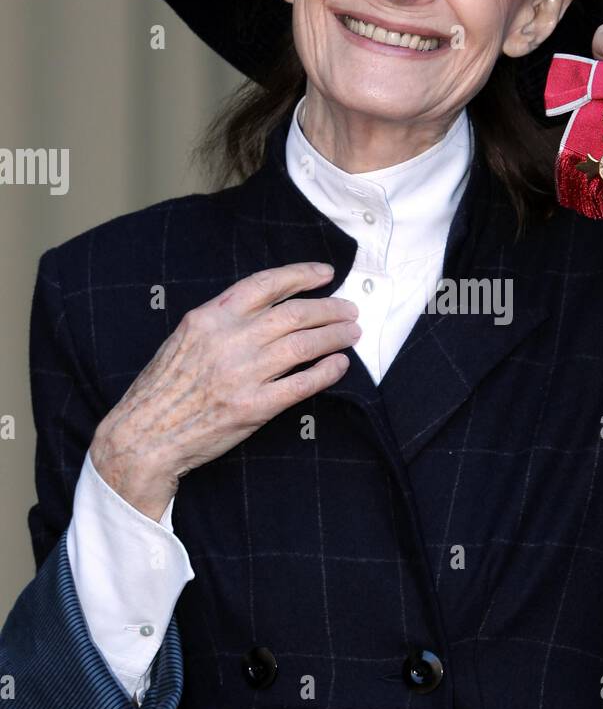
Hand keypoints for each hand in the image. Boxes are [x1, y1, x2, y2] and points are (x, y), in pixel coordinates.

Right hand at [89, 263, 360, 519]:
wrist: (144, 434)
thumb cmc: (163, 388)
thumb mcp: (184, 338)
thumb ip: (222, 321)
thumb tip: (269, 308)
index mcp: (209, 318)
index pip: (265, 284)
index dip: (301, 274)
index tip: (326, 274)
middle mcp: (228, 340)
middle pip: (293, 313)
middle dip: (328, 308)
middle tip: (350, 310)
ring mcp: (242, 374)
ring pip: (303, 344)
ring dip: (333, 336)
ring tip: (352, 333)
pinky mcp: (253, 407)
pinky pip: (301, 383)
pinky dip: (326, 371)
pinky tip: (339, 365)